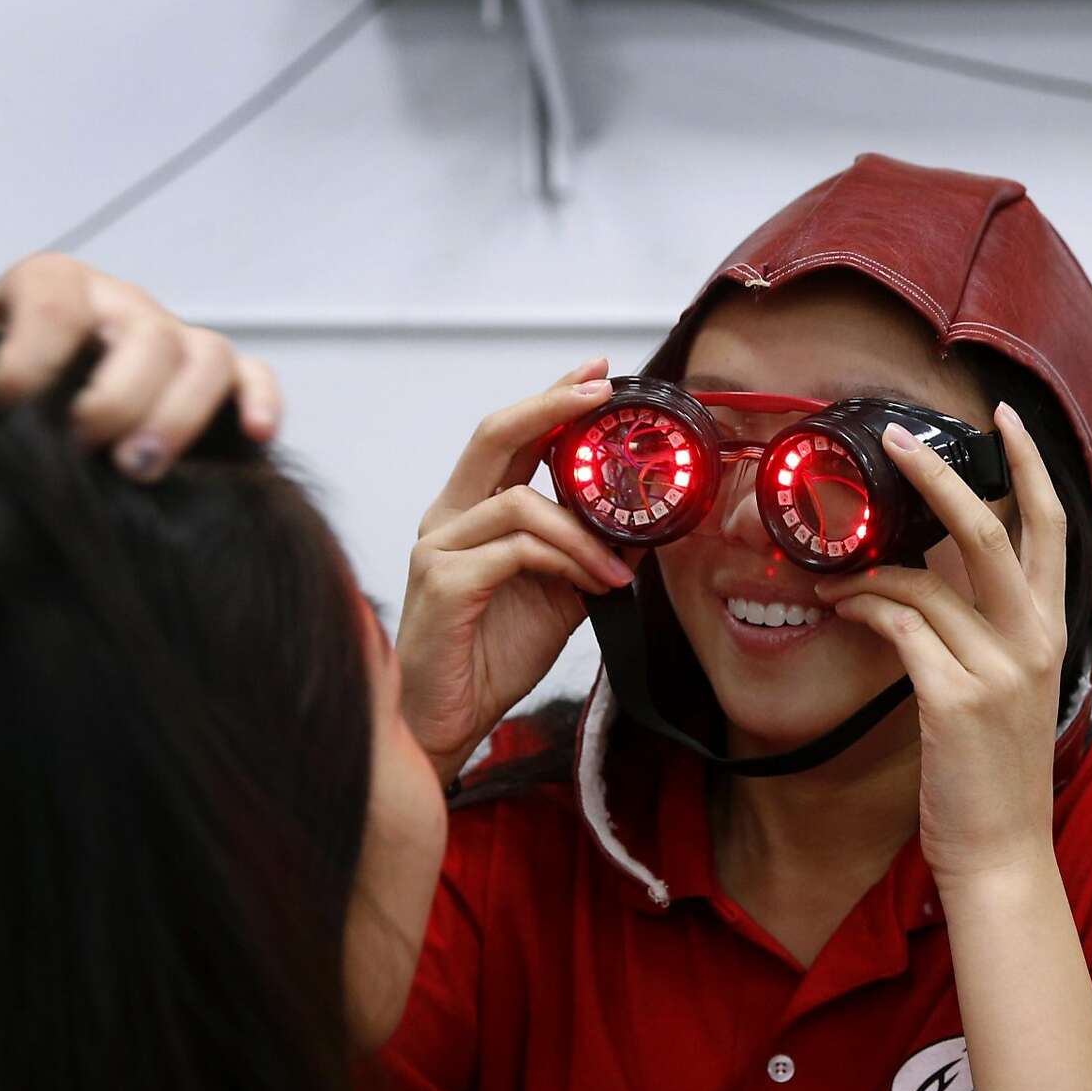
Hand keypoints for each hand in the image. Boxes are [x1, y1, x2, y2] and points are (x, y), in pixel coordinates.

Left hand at [0, 253, 278, 476]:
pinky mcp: (222, 380)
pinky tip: (256, 435)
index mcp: (54, 288)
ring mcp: (178, 340)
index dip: (34, 352)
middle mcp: (124, 307)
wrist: (33, 420)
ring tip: (141, 469)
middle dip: (117, 399)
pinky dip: (262, 401)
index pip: (55, 295)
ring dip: (179, 415)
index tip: (8, 405)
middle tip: (88, 452)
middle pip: (146, 333)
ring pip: (206, 355)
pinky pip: (255, 376)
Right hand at [396, 360, 638, 781]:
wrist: (451, 718)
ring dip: (584, 531)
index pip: (510, 437)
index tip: (595, 371)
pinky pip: (515, 551)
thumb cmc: (492, 654)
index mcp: (472, 512)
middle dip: (553, 406)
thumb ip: (592, 551)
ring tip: (617, 570)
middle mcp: (449, 518)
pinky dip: (565, 560)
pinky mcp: (444, 584)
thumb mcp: (563, 593)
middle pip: (495, 436)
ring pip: (521, 502)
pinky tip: (593, 585)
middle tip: (600, 393)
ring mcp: (439, 548)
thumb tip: (652, 524)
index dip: (550, 397)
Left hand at [813, 404, 1065, 887]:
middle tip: (896, 439)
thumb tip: (934, 577)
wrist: (1003, 851)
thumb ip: (990, 630)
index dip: (1028, 466)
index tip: (1000, 420)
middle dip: (940, 477)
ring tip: (835, 576)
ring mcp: (999, 668)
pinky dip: (865, 609)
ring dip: (871, 570)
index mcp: (1053, 630)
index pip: (1052, 527)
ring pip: (928, 582)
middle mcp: (1036, 640)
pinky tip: (843, 608)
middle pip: (994, 530)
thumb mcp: (1010, 689)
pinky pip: (900, 627)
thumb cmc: (995, 772)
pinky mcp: (956, 698)